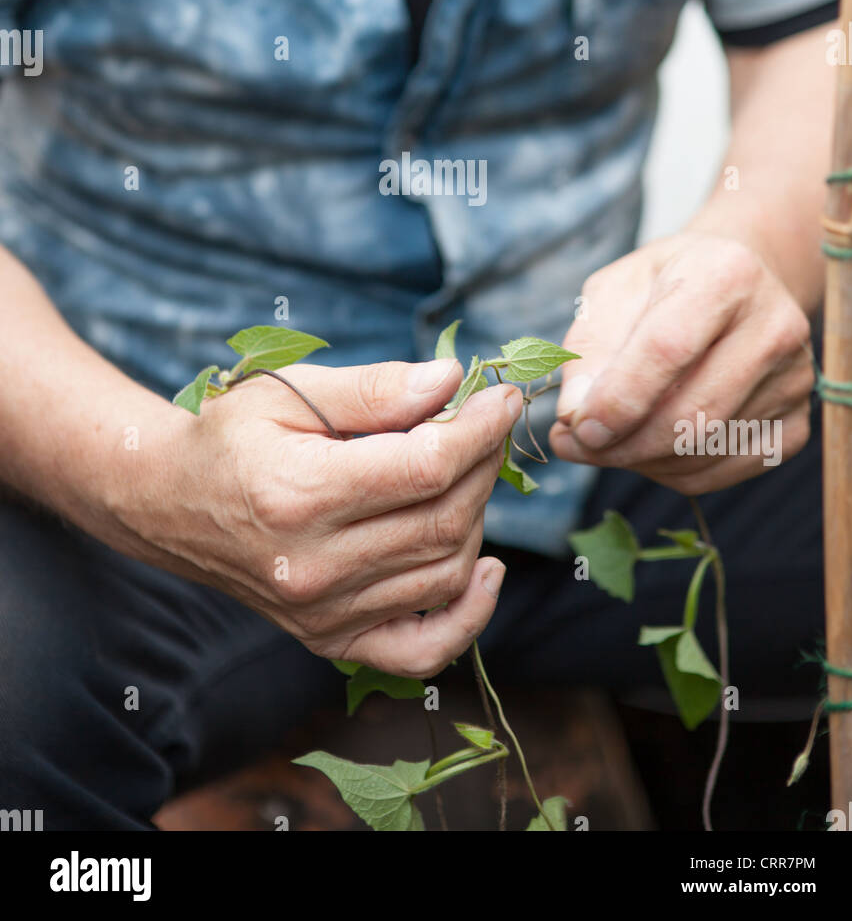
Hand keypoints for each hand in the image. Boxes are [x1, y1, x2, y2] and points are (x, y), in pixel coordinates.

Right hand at [108, 359, 519, 676]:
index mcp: (301, 493)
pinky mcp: (330, 639)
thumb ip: (375, 389)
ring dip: (477, 516)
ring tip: (466, 472)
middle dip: (484, 464)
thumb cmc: (232, 435)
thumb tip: (452, 381)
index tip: (501, 397)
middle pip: (445, 518)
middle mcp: (314, 566)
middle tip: (487, 423)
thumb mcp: (290, 391)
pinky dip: (468, 616)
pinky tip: (484, 569)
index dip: (480, 429)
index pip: (427, 467)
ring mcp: (324, 612)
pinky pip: (422, 650)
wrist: (170, 503)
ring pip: (445, 572)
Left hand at [549, 233, 813, 492]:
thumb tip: (575, 415)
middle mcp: (775, 326)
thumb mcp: (613, 292)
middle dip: (624, 444)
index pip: (669, 349)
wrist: (734, 287)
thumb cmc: (664, 286)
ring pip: (705, 450)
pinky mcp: (797, 420)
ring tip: (606, 441)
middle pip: (693, 412)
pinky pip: (724, 470)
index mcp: (726, 275)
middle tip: (577, 445)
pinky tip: (646, 448)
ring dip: (641, 460)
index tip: (577, 427)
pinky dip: (673, 471)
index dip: (618, 398)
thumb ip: (589, 349)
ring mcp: (794, 379)